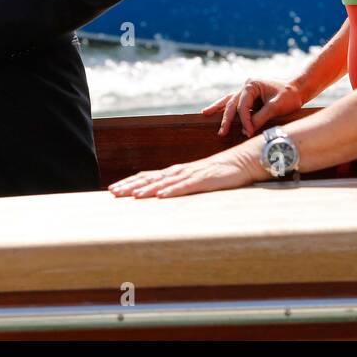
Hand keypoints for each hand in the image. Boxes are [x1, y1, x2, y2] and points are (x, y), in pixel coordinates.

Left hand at [108, 144, 267, 197]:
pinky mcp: (205, 179)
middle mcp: (181, 171)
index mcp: (178, 172)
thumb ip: (184, 186)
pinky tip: (160, 195)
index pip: (148, 176)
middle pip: (151, 178)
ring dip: (147, 189)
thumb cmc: (222, 173)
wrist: (243, 160)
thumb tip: (167, 195)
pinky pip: (185, 186)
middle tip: (112, 192)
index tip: (113, 189)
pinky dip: (171, 191)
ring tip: (131, 196)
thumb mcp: (199, 180)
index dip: (130, 182)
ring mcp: (192, 174)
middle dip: (131, 185)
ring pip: (165, 182)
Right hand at [201, 77, 302, 137]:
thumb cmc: (289, 96)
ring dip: (218, 109)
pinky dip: (224, 107)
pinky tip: (211, 111)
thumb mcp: (277, 107)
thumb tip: (248, 130)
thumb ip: (261, 117)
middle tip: (222, 133)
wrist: (298, 89)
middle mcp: (246, 86)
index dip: (244, 120)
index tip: (248, 132)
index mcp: (252, 84)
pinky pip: (234, 103)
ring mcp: (246, 90)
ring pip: (229, 101)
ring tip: (205, 114)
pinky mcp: (249, 97)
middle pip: (232, 104)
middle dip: (227, 119)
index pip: (243, 106)